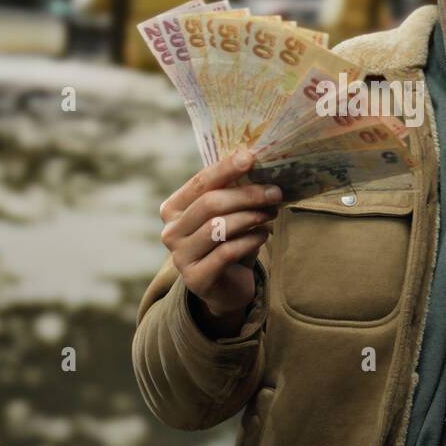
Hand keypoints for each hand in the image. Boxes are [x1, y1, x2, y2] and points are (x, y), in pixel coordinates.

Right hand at [159, 150, 281, 335]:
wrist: (226, 287)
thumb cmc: (227, 242)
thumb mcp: (227, 214)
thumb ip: (233, 191)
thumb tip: (257, 163)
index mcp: (173, 209)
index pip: (199, 182)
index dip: (225, 168)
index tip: (251, 157)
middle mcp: (170, 232)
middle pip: (210, 203)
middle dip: (247, 195)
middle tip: (275, 192)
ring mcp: (180, 257)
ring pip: (219, 227)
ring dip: (251, 216)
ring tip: (272, 213)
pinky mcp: (196, 278)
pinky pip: (227, 251)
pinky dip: (251, 240)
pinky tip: (264, 234)